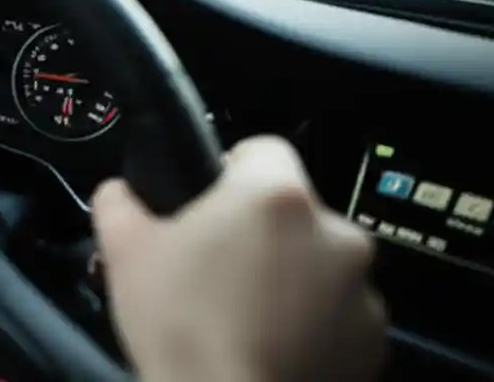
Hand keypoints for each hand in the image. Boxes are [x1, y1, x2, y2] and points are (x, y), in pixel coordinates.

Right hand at [92, 136, 385, 381]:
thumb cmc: (180, 327)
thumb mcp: (124, 251)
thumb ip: (120, 201)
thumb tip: (121, 192)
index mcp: (276, 195)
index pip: (262, 149)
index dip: (229, 172)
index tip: (206, 207)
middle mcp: (334, 232)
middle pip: (291, 211)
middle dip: (258, 233)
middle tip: (215, 270)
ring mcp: (363, 289)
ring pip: (318, 263)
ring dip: (289, 278)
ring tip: (243, 316)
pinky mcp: (374, 338)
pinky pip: (339, 313)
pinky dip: (312, 324)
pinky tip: (272, 345)